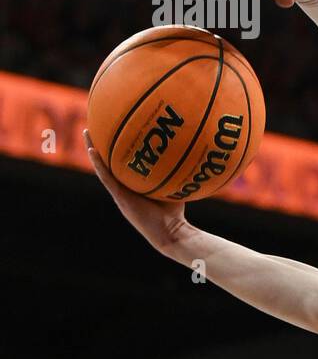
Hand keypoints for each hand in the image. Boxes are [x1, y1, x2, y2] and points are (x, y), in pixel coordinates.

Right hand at [84, 130, 193, 257]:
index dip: (115, 149)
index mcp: (132, 186)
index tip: (111, 131)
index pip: (121, 164)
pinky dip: (99, 164)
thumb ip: (175, 170)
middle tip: (95, 126)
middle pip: (109, 162)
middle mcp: (123, 188)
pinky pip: (107, 178)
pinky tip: (92, 150)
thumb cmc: (175, 212)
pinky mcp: (120, 197)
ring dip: (94, 150)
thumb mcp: (174, 186)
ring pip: (103, 168)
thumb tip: (188, 149)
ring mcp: (119, 193)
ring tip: (88, 132)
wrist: (171, 232)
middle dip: (101, 144)